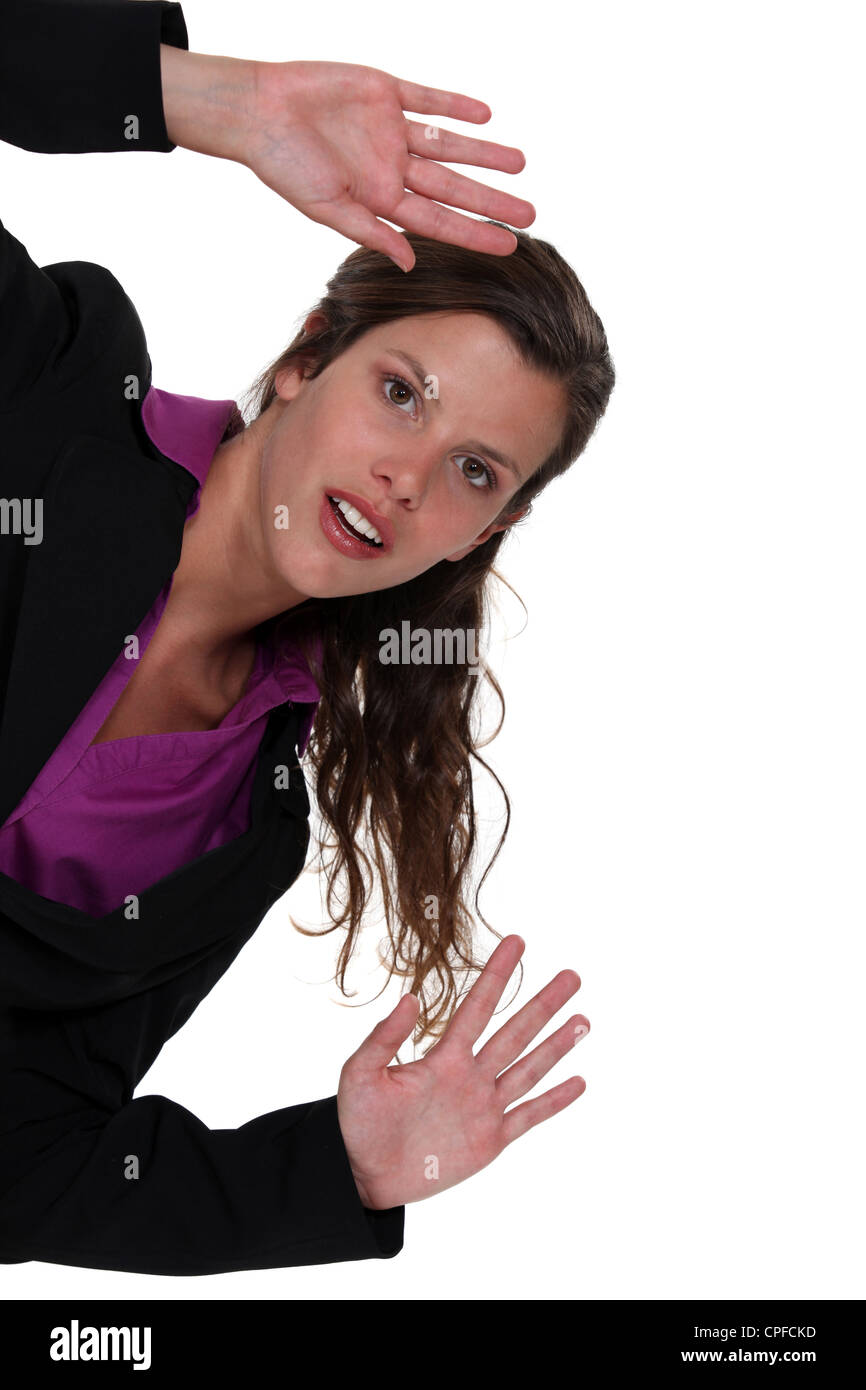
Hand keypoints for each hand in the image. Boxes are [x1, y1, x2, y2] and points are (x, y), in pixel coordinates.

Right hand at [160, 47, 534, 271]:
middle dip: (490, 201)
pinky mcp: (384, 92)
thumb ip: (371, 232)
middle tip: (529, 213)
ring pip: (449, 144)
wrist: (257, 111)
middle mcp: (392, 168)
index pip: (438, 222)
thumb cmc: (283, 166)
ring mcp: (390, 130)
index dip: (474, 234)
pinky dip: (454, 106)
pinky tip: (484, 114)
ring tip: (519, 163)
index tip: (508, 245)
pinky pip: (427, 99)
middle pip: (453, 188)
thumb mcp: (327, 209)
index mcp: (380, 200)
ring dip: (483, 153)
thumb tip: (410, 263)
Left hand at [336, 935, 588, 1209]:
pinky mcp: (490, 1141)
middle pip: (515, 1032)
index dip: (497, 974)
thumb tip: (409, 998)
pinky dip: (554, 1101)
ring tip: (583, 1020)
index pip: (478, 1006)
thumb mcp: (361, 1074)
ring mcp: (483, 1107)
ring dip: (557, 1045)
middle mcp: (470, 1076)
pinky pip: (528, 1117)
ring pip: (529, 1069)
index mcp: (443, 1057)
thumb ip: (384, 1037)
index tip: (517, 941)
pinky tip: (578, 1082)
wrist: (362, 1173)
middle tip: (571, 976)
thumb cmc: (357, 1120)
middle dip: (543, 1004)